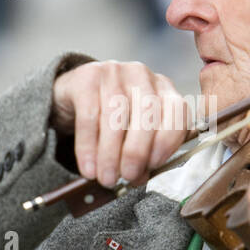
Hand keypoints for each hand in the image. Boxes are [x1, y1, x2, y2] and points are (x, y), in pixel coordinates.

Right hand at [50, 60, 189, 188]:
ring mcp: (115, 71)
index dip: (169, 140)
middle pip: (148, 112)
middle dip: (138, 150)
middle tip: (128, 176)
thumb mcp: (133, 132)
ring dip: (111, 153)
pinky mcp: (87, 76)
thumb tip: (140, 177)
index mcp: (163, 88)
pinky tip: (88, 167)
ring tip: (106, 178)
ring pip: (117, 115)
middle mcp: (142, 75)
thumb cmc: (111, 117)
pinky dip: (88, 146)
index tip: (154, 165)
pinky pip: (89, 116)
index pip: (177, 110)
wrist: (72, 94)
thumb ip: (144, 153)